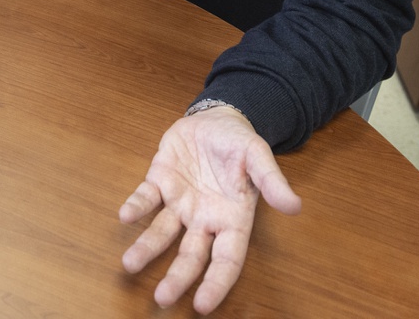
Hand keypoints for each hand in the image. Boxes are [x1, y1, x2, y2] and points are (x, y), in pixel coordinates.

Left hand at [118, 106, 301, 313]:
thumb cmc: (240, 143)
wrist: (216, 119)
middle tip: (162, 298)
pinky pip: (146, 197)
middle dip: (177, 277)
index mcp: (232, 219)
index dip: (215, 283)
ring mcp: (180, 201)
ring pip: (162, 232)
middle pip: (190, 255)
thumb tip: (294, 207)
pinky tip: (125, 215)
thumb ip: (272, 182)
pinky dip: (136, 207)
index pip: (226, 260)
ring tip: (129, 263)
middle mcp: (204, 218)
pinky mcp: (160, 180)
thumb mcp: (259, 157)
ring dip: (146, 247)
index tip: (202, 306)